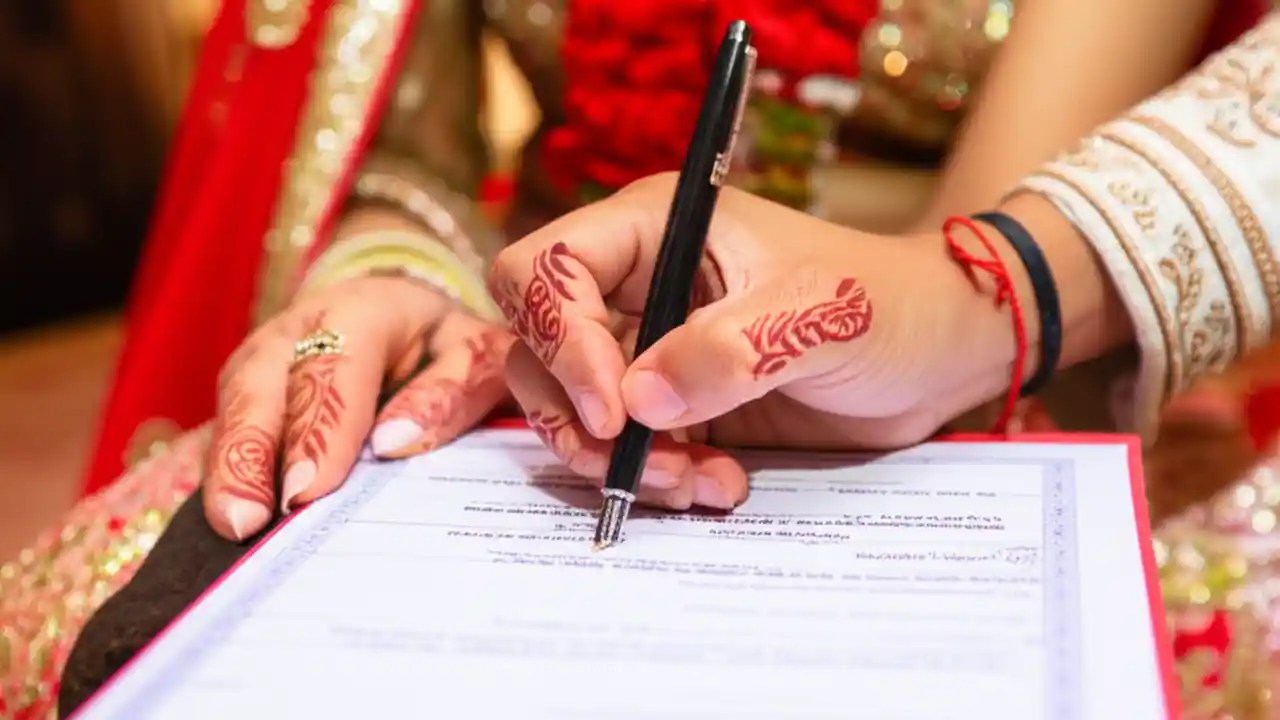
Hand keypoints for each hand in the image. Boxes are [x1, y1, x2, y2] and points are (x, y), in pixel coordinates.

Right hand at [204, 275, 511, 540]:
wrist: (413, 326)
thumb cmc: (448, 349)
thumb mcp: (478, 357)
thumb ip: (451, 392)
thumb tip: (396, 442)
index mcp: (363, 312)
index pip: (334, 368)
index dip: (319, 430)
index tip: (309, 489)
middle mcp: (297, 330)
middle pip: (260, 387)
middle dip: (249, 454)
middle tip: (247, 520)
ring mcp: (259, 362)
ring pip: (232, 412)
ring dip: (224, 473)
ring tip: (229, 529)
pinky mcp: (240, 398)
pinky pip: (216, 435)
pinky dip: (215, 478)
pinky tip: (216, 529)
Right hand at [490, 174, 1017, 511]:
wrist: (936, 354)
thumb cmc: (888, 305)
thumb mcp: (817, 317)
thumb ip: (727, 353)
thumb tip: (637, 402)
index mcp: (653, 230)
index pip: (542, 270)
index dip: (558, 340)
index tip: (615, 408)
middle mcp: (636, 285)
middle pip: (537, 350)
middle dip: (580, 419)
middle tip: (641, 461)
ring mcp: (651, 347)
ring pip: (574, 411)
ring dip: (621, 461)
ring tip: (697, 480)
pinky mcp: (674, 403)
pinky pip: (626, 449)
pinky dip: (658, 477)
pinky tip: (720, 482)